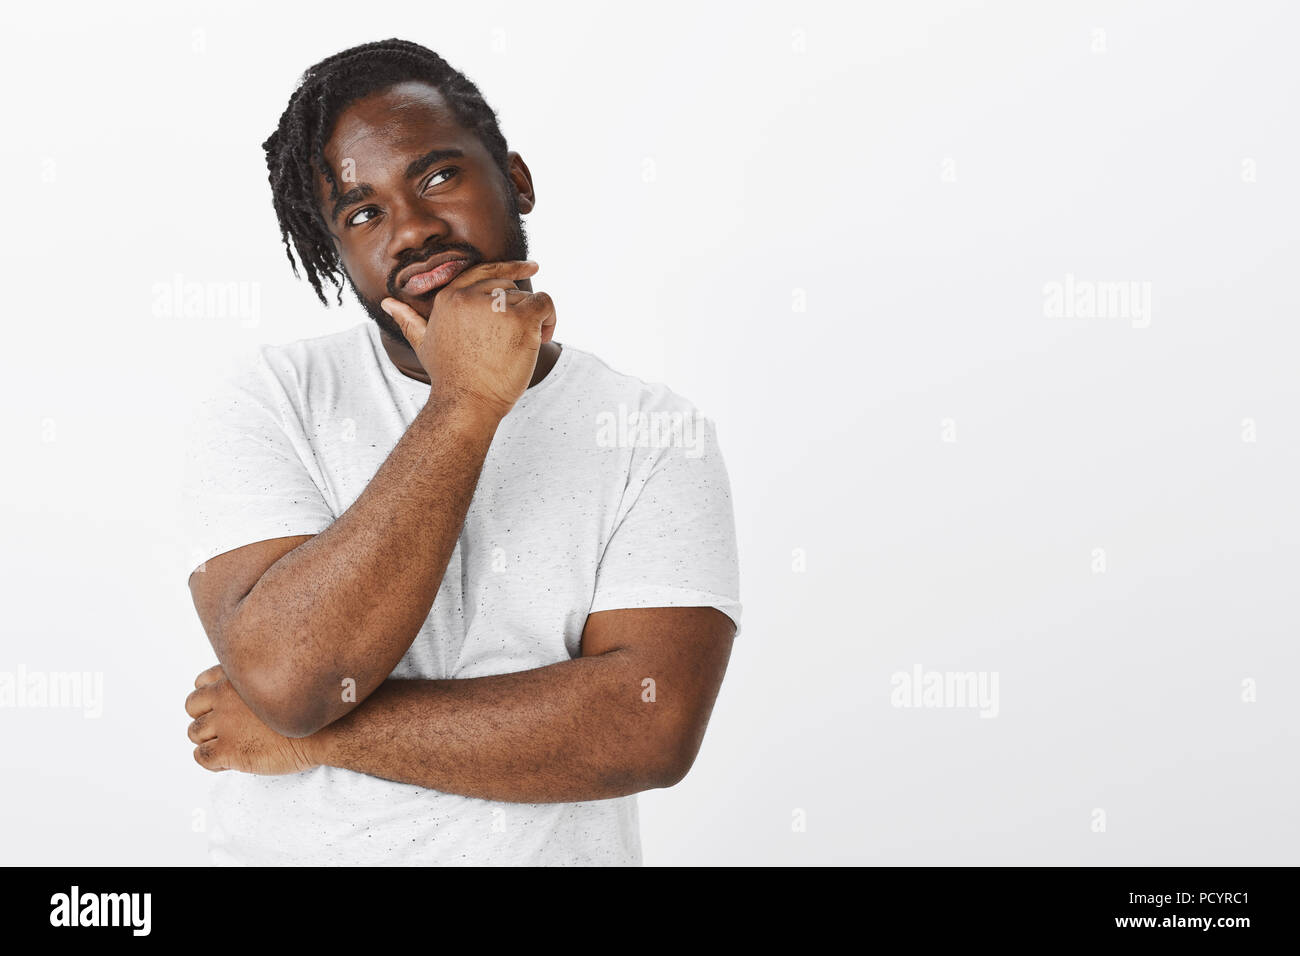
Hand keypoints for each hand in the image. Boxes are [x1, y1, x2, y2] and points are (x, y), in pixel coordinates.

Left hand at [186, 665, 318, 774]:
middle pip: (192, 706)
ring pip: (194, 733)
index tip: (225, 708)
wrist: (329, 730)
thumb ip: (257, 681)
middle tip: (225, 729)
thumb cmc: (312, 707)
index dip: (211, 697)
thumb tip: (249, 693)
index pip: (201, 683)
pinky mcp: (229, 750)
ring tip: (232, 746)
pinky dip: (211, 761)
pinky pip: (201, 757)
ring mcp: (225, 723)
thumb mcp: (283, 677)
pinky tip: (230, 761)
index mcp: (238, 676)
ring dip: (209, 740)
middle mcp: (226, 696)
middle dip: (205, 717)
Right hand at [381, 259, 556, 422]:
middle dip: (518, 309)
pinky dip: (550, 318)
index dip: (509, 268)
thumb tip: (387, 302)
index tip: (530, 268)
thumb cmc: (449, 378)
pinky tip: (542, 338)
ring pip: (527, 298)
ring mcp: (496, 305)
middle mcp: (472, 296)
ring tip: (526, 347)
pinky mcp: (520, 318)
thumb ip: (408, 319)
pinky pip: (545, 303)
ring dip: (534, 320)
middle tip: (519, 338)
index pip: (483, 271)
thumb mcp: (424, 343)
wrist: (465, 403)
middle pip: (507, 286)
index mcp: (450, 297)